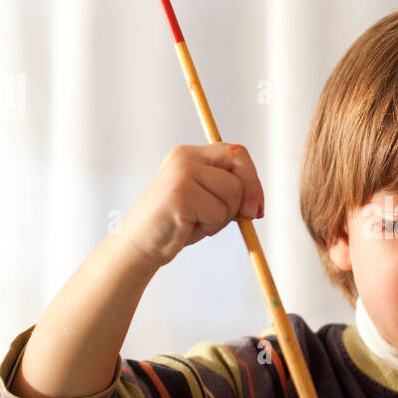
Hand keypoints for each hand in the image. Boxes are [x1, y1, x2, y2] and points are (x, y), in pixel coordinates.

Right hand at [119, 143, 265, 268]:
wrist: (140, 245)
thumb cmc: (177, 224)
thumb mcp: (206, 200)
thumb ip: (229, 191)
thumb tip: (257, 203)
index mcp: (190, 154)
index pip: (236, 153)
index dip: (253, 179)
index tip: (257, 205)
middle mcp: (185, 158)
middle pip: (240, 168)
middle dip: (248, 196)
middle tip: (246, 217)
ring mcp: (181, 174)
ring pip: (233, 193)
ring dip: (223, 217)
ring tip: (199, 222)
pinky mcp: (180, 195)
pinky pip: (218, 212)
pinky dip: (210, 226)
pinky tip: (188, 227)